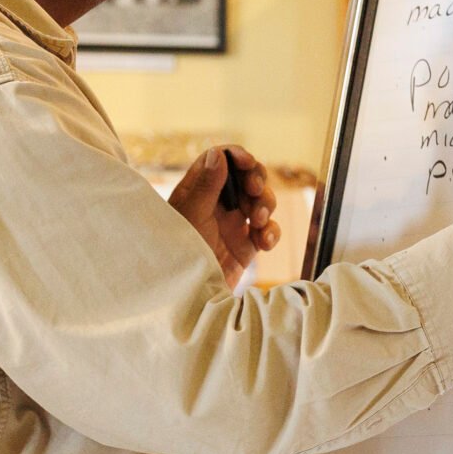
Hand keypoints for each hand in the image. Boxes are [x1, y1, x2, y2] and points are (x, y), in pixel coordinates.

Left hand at [167, 145, 279, 286]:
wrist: (191, 298)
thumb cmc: (181, 255)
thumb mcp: (192, 216)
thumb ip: (207, 185)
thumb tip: (219, 154)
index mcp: (198, 191)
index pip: (220, 160)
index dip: (237, 156)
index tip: (247, 162)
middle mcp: (217, 204)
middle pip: (247, 177)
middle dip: (256, 181)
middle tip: (255, 191)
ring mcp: (234, 224)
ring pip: (261, 201)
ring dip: (266, 206)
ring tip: (258, 222)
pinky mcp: (247, 245)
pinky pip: (268, 230)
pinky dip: (271, 233)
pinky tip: (264, 243)